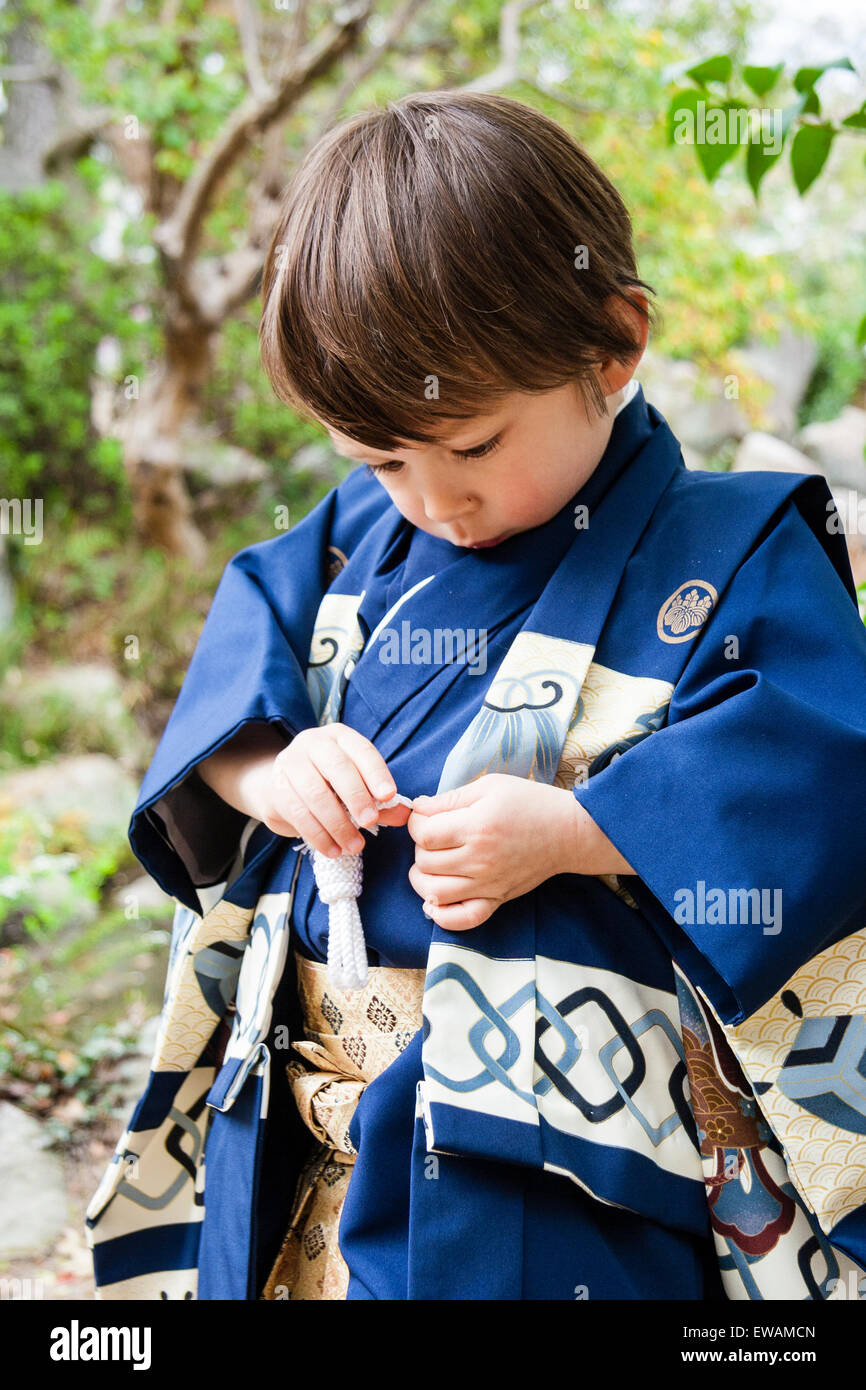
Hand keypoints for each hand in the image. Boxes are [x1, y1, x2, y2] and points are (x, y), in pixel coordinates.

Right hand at [249, 724, 409, 857]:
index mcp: (340, 737)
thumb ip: (382, 800)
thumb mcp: (357, 785)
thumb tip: (405, 814)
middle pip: (337, 767)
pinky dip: (318, 836)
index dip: (376, 773)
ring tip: (355, 846)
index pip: (361, 749)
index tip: (389, 796)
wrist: (281, 788)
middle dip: (356, 796)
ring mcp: (290, 764)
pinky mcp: (276, 788)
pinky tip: (333, 850)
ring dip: (338, 824)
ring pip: (315, 793)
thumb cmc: (329, 785)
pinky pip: (298, 814)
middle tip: (371, 821)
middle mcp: (313, 743)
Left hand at [406, 774, 585, 929]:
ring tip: (432, 863)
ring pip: (434, 892)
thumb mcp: (490, 785)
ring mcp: (488, 883)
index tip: (425, 816)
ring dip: (423, 877)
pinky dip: (441, 915)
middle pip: (424, 862)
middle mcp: (480, 859)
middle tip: (435, 835)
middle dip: (420, 846)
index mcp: (477, 826)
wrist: (568, 832)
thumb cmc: (530, 803)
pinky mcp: (497, 899)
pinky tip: (435, 900)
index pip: (423, 833)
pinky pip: (462, 920)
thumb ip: (450, 797)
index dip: (415, 823)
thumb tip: (418, 807)